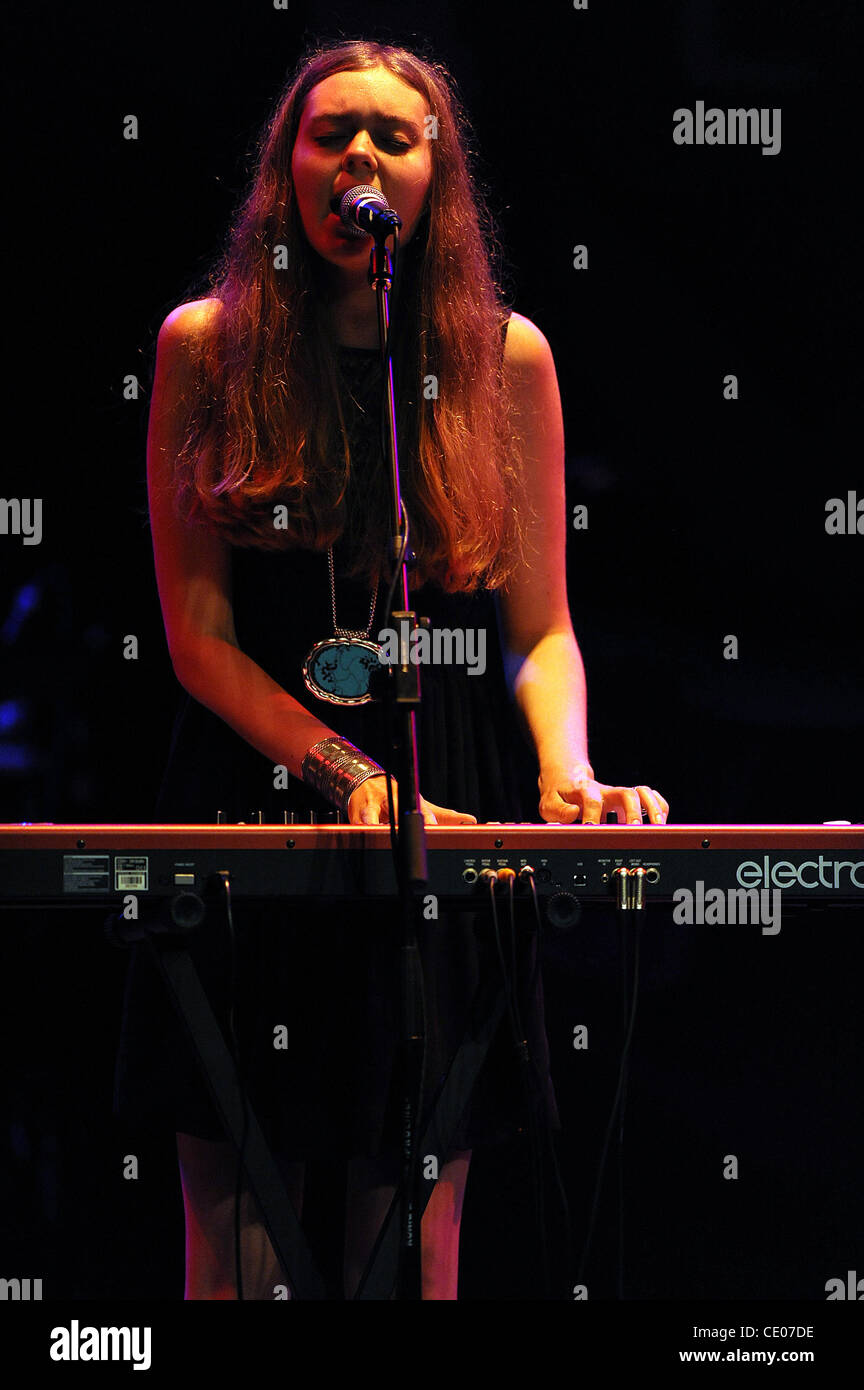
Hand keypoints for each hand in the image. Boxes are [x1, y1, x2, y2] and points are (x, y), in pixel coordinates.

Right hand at [347, 774, 477, 825]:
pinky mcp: (356, 813)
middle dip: (400, 820)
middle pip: (395, 807)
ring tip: (378, 829)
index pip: (420, 807)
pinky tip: (363, 831)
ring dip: (375, 822)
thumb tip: (470, 820)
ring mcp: (372, 805)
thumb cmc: (396, 797)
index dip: (427, 817)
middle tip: (407, 830)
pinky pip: (358, 822)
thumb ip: (444, 814)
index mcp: (409, 796)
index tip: (433, 826)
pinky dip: (361, 827)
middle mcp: (391, 798)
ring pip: (371, 813)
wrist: (364, 783)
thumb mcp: (421, 803)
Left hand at [538, 764, 668, 824]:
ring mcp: (619, 794)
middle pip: (626, 793)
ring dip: (653, 809)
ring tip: (657, 827)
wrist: (567, 781)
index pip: (592, 800)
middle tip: (633, 830)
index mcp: (585, 791)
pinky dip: (659, 806)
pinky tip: (661, 820)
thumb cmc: (560, 795)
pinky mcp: (628, 800)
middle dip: (632, 812)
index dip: (593, 814)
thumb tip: (574, 814)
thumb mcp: (548, 804)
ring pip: (643, 793)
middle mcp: (606, 791)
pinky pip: (650, 797)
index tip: (592, 828)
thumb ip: (557, 810)